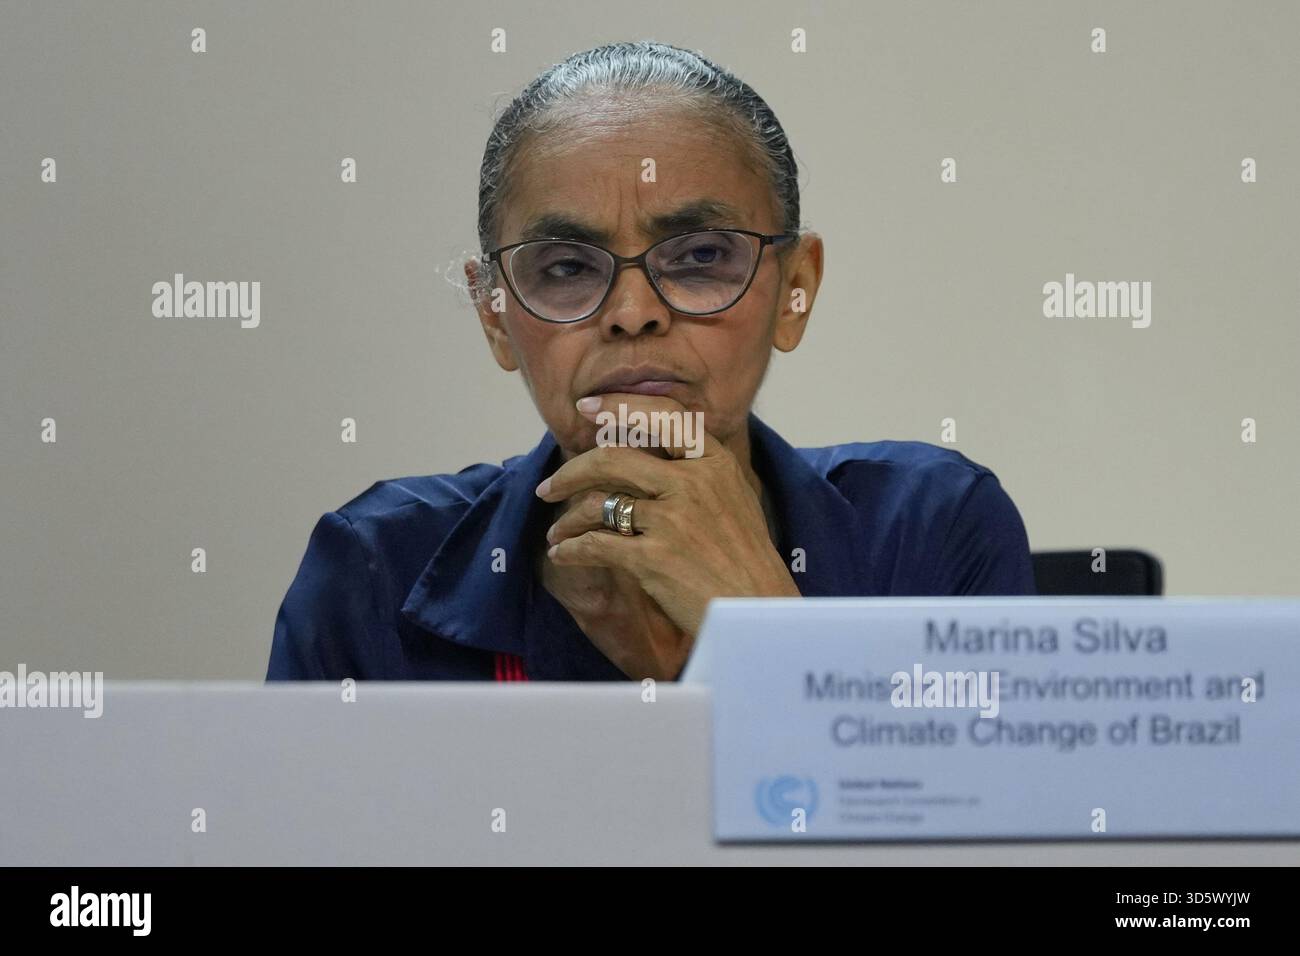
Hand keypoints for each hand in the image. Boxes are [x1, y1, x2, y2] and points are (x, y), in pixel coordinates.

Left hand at [535, 394, 800, 676]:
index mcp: (714, 462)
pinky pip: (596, 544)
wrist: (757, 608)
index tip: (585, 407)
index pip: (661, 415)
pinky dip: (572, 550)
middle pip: (613, 458)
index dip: (617, 406)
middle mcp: (692, 482)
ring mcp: (672, 519)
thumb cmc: (744, 558)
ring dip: (567, 519)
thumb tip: (646, 453)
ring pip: (598, 503)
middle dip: (572, 471)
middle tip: (550, 486)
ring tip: (556, 532)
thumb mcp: (733, 497)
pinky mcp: (653, 557)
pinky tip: (564, 556)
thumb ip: (696, 471)